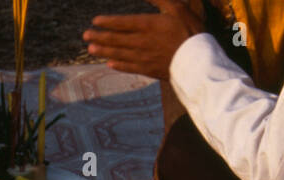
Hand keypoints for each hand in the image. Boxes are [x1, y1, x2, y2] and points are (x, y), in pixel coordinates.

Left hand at [83, 0, 204, 80]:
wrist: (198, 61)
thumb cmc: (190, 31)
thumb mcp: (178, 8)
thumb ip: (159, 0)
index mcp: (148, 25)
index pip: (123, 23)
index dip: (108, 22)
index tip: (95, 21)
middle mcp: (141, 42)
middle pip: (116, 39)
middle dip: (99, 37)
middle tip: (85, 36)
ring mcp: (143, 57)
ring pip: (119, 54)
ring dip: (103, 51)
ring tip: (91, 49)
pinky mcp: (148, 70)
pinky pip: (129, 67)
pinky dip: (118, 65)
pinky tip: (110, 64)